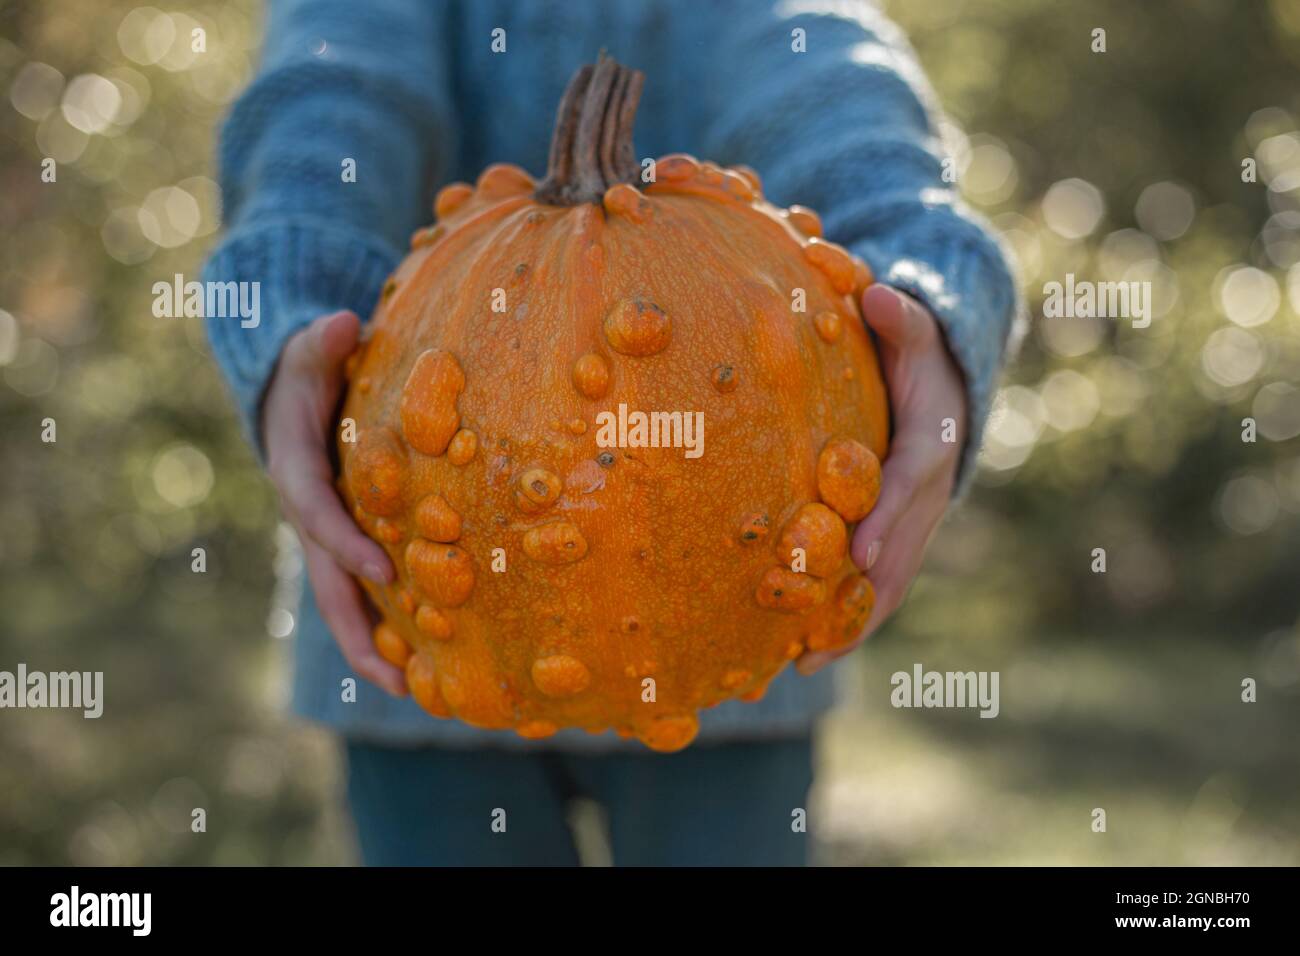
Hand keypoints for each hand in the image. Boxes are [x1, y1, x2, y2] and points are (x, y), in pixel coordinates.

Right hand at [262, 310, 406, 695]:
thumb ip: (319, 341)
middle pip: (327, 584)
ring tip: (416, 691)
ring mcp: (329, 537)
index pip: (315, 514)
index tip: (382, 568)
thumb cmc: (307, 372)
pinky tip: (429, 659)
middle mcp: (310, 517)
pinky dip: (390, 624)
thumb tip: (341, 322)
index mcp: (297, 472)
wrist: (288, 396)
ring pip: (346, 600)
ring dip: (374, 647)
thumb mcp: (307, 350)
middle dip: (356, 632)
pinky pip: (368, 590)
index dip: (343, 542)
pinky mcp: (350, 542)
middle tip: (394, 678)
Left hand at [798, 284, 967, 674]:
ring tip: (805, 661)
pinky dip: (850, 618)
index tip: (857, 552)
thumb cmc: (919, 356)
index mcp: (931, 445)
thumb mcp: (916, 330)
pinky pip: (878, 585)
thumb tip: (878, 292)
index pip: (908, 485)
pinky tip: (807, 650)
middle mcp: (929, 494)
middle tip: (819, 636)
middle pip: (901, 553)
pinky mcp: (900, 538)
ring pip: (891, 581)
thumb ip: (900, 318)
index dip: (886, 518)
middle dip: (863, 597)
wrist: (952, 389)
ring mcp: (917, 523)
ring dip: (853, 624)